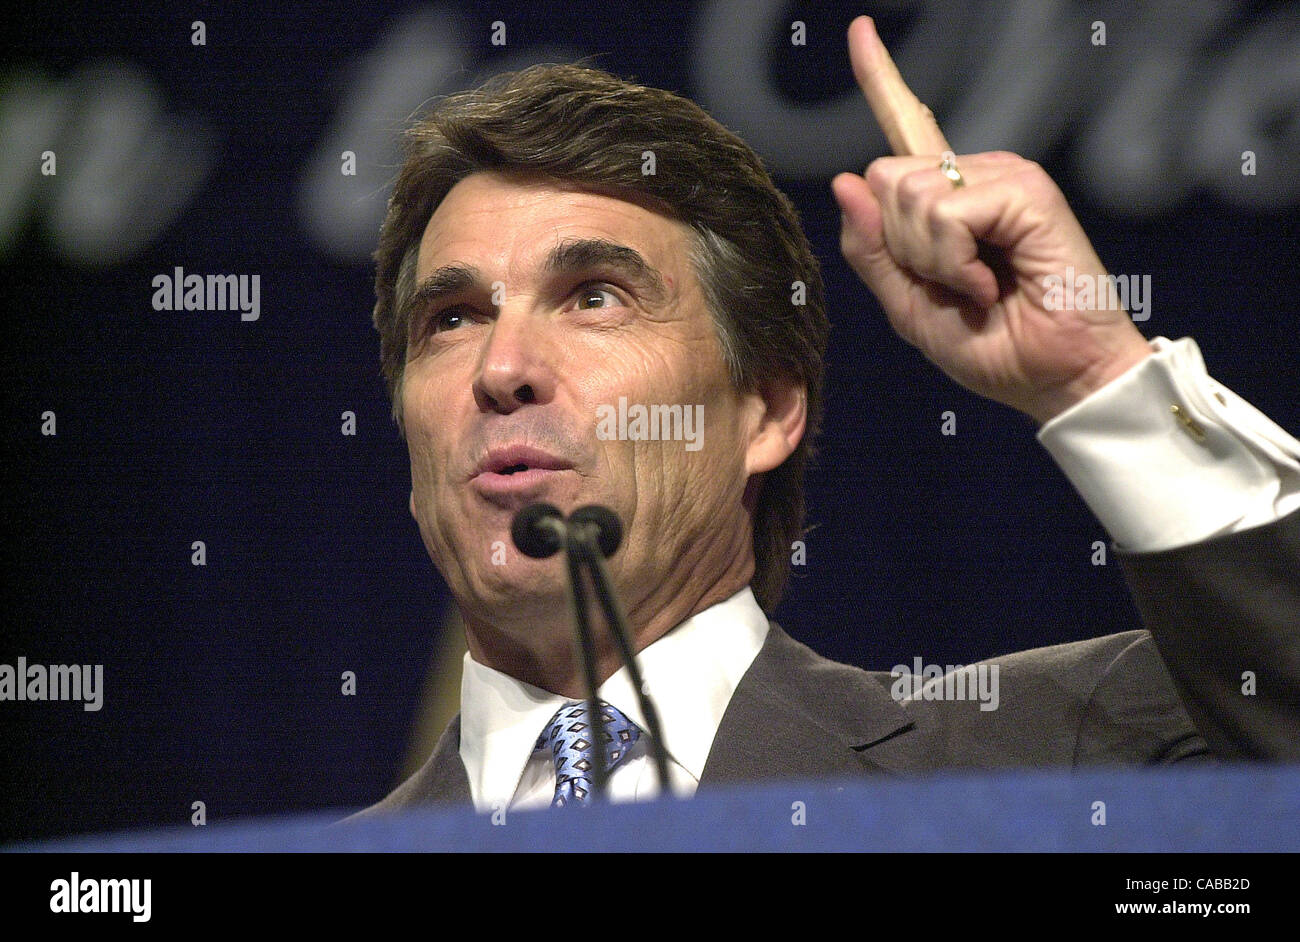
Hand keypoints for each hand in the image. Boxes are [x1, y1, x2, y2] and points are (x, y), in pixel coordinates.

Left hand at [831, 16, 1151, 424]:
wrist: (1055, 379)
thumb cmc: (994, 345)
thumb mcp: (910, 307)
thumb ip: (873, 251)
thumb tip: (846, 182)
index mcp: (948, 200)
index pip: (907, 129)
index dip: (880, 79)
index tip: (859, 30)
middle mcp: (974, 176)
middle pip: (883, 178)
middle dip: (900, 246)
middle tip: (954, 284)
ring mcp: (1002, 176)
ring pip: (905, 194)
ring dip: (928, 259)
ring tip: (978, 285)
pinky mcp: (1024, 189)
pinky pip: (943, 211)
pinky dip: (953, 261)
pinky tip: (990, 281)